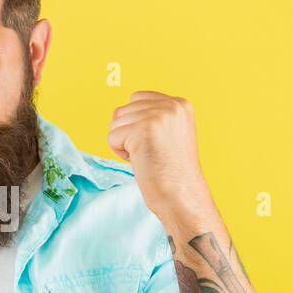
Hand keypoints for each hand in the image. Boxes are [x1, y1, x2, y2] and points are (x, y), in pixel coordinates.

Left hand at [107, 90, 215, 221]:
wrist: (181, 194)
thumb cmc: (171, 171)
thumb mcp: (168, 133)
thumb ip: (151, 116)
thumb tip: (117, 112)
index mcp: (180, 104)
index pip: (137, 97)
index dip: (136, 123)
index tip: (155, 143)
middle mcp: (171, 105)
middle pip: (123, 110)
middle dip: (129, 134)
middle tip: (151, 153)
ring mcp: (157, 116)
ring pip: (116, 123)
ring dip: (124, 144)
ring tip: (146, 157)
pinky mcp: (142, 129)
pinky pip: (112, 137)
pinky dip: (120, 153)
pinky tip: (141, 161)